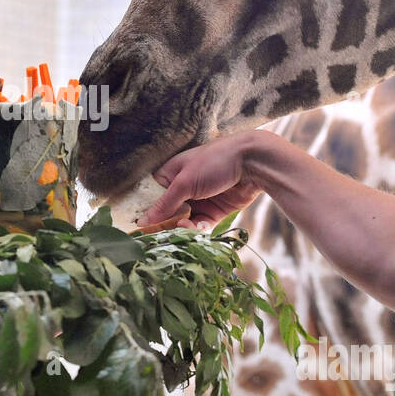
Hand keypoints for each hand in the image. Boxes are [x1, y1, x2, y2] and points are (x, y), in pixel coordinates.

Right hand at [141, 131, 263, 228]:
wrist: (253, 163)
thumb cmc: (214, 162)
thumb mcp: (184, 182)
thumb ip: (165, 204)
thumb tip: (142, 221)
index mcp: (170, 175)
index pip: (152, 198)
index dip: (147, 212)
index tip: (141, 227)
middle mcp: (182, 188)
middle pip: (167, 213)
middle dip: (165, 223)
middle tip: (162, 233)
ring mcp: (198, 200)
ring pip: (183, 222)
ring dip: (182, 228)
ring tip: (184, 227)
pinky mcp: (214, 212)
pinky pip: (200, 225)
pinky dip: (197, 229)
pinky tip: (198, 227)